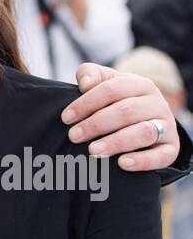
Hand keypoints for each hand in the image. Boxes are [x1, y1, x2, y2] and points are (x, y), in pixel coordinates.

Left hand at [62, 64, 180, 170]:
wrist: (149, 122)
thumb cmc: (119, 102)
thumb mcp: (107, 84)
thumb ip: (92, 75)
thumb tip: (85, 83)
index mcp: (140, 84)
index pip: (112, 89)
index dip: (87, 103)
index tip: (66, 118)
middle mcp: (157, 103)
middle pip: (126, 111)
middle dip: (96, 124)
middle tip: (74, 136)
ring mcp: (167, 127)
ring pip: (143, 133)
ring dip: (116, 142)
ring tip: (93, 151)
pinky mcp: (171, 149)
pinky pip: (161, 156)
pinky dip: (142, 161)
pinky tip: (122, 164)